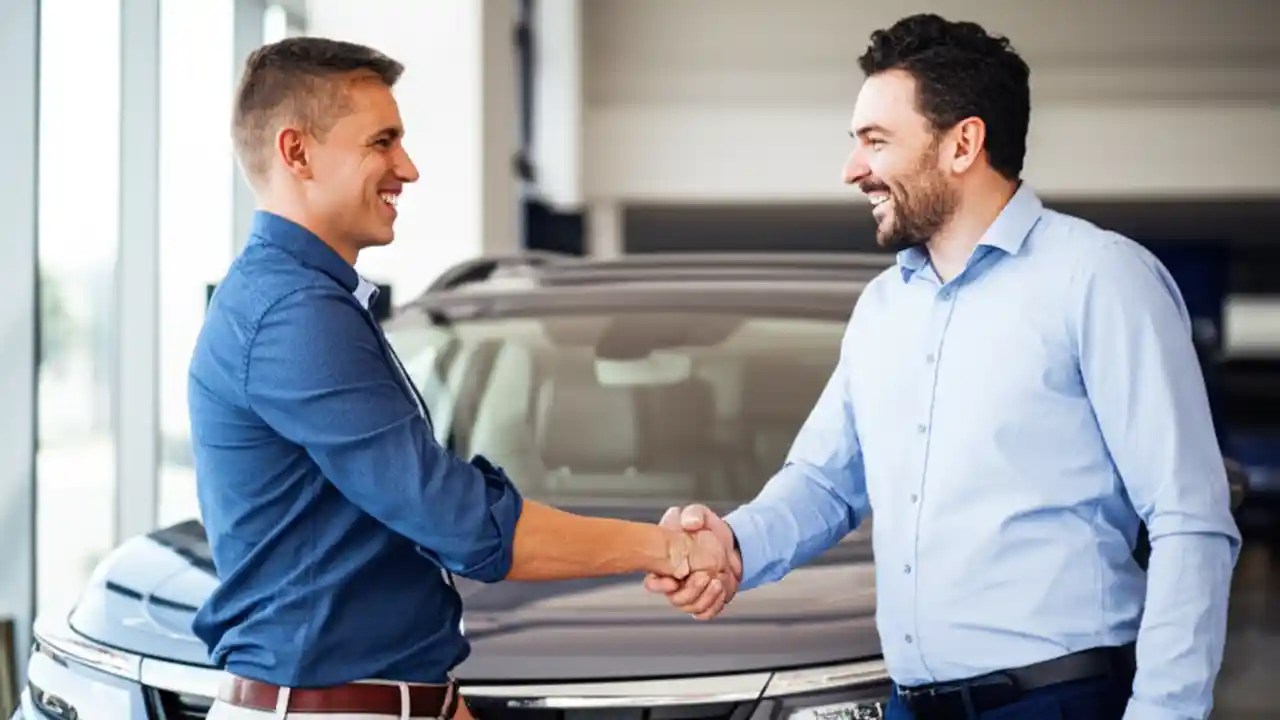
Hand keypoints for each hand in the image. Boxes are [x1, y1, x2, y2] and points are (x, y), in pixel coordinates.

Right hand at [645, 505, 741, 619]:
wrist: (729, 543)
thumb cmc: (707, 529)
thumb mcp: (698, 514)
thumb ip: (693, 515)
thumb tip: (690, 524)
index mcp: (665, 564)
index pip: (652, 583)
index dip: (659, 586)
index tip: (674, 579)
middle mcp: (674, 583)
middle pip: (675, 600)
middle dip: (691, 591)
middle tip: (704, 576)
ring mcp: (690, 594)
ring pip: (691, 609)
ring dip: (705, 599)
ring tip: (717, 582)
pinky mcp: (706, 600)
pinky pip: (705, 613)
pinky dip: (715, 605)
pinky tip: (722, 590)